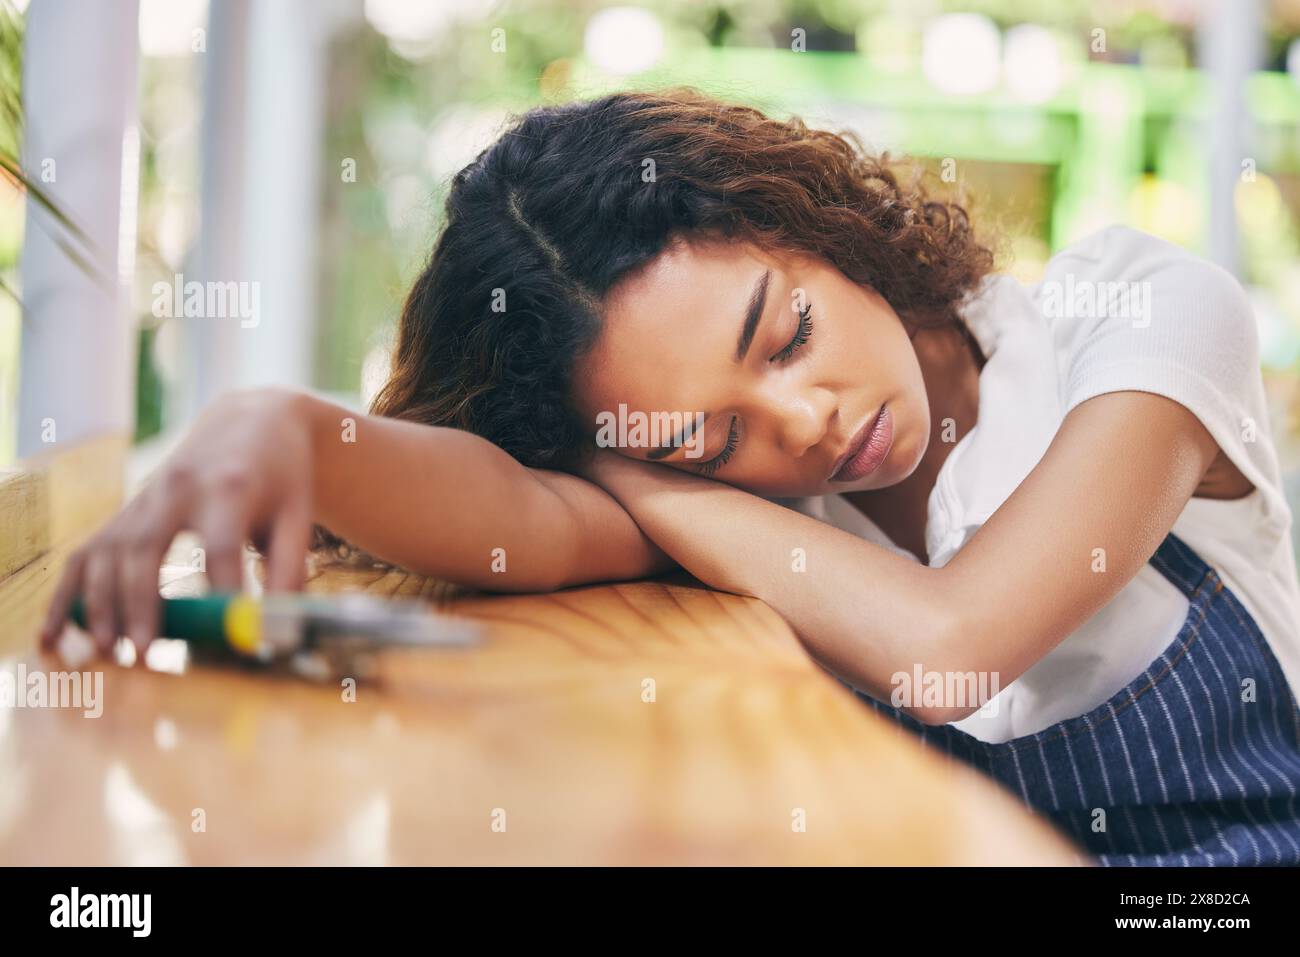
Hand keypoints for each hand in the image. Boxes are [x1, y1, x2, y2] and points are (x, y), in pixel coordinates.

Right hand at [40, 387, 316, 656]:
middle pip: (147, 546)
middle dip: (141, 602)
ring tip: (105, 651)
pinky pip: (85, 554)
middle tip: (144, 654)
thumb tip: (278, 631)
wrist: (249, 423)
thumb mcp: (298, 515)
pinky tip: (54, 636)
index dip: (223, 591)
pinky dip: (66, 595)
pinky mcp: (124, 513)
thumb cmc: (280, 478)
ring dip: (101, 603)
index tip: (232, 638)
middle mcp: (177, 489)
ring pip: (108, 552)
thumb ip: (290, 570)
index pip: (221, 545)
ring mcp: (143, 499)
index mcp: (229, 486)